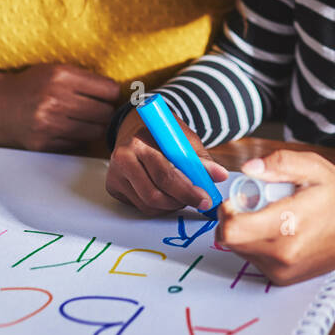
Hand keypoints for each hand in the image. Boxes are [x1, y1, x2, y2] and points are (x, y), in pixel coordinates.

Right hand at [0, 63, 119, 151]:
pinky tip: (67, 128)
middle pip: (105, 112)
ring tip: (83, 119)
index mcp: (61, 76)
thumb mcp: (53, 70)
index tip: (105, 95)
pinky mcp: (44, 142)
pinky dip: (77, 137)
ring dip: (94, 126)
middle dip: (104, 111)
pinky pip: (78, 143)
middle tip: (95, 109)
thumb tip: (118, 93)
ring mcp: (49, 123)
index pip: (109, 90)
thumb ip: (83, 79)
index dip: (110, 94)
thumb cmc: (27, 85)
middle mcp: (56, 99)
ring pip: (95, 130)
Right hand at [106, 107, 228, 215]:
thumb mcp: (183, 139)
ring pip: (148, 204)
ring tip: (184, 194)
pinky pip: (141, 206)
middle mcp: (123, 158)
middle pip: (154, 194)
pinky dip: (160, 206)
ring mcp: (115, 175)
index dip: (187, 190)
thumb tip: (220, 176)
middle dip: (182, 201)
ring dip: (172, 205)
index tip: (206, 198)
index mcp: (140, 143)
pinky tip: (168, 194)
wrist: (136, 128)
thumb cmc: (162, 134)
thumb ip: (200, 159)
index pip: (165, 174)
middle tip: (201, 201)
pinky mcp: (114, 187)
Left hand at [217, 150, 334, 285]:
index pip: (232, 229)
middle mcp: (282, 254)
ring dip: (244, 231)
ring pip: (239, 250)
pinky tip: (278, 231)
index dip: (228, 211)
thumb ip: (279, 163)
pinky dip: (256, 244)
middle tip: (255, 204)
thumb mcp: (312, 167)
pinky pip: (253, 259)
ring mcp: (281, 270)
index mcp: (288, 224)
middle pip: (230, 240)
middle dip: (234, 219)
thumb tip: (249, 168)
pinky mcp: (281, 278)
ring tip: (271, 216)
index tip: (240, 198)